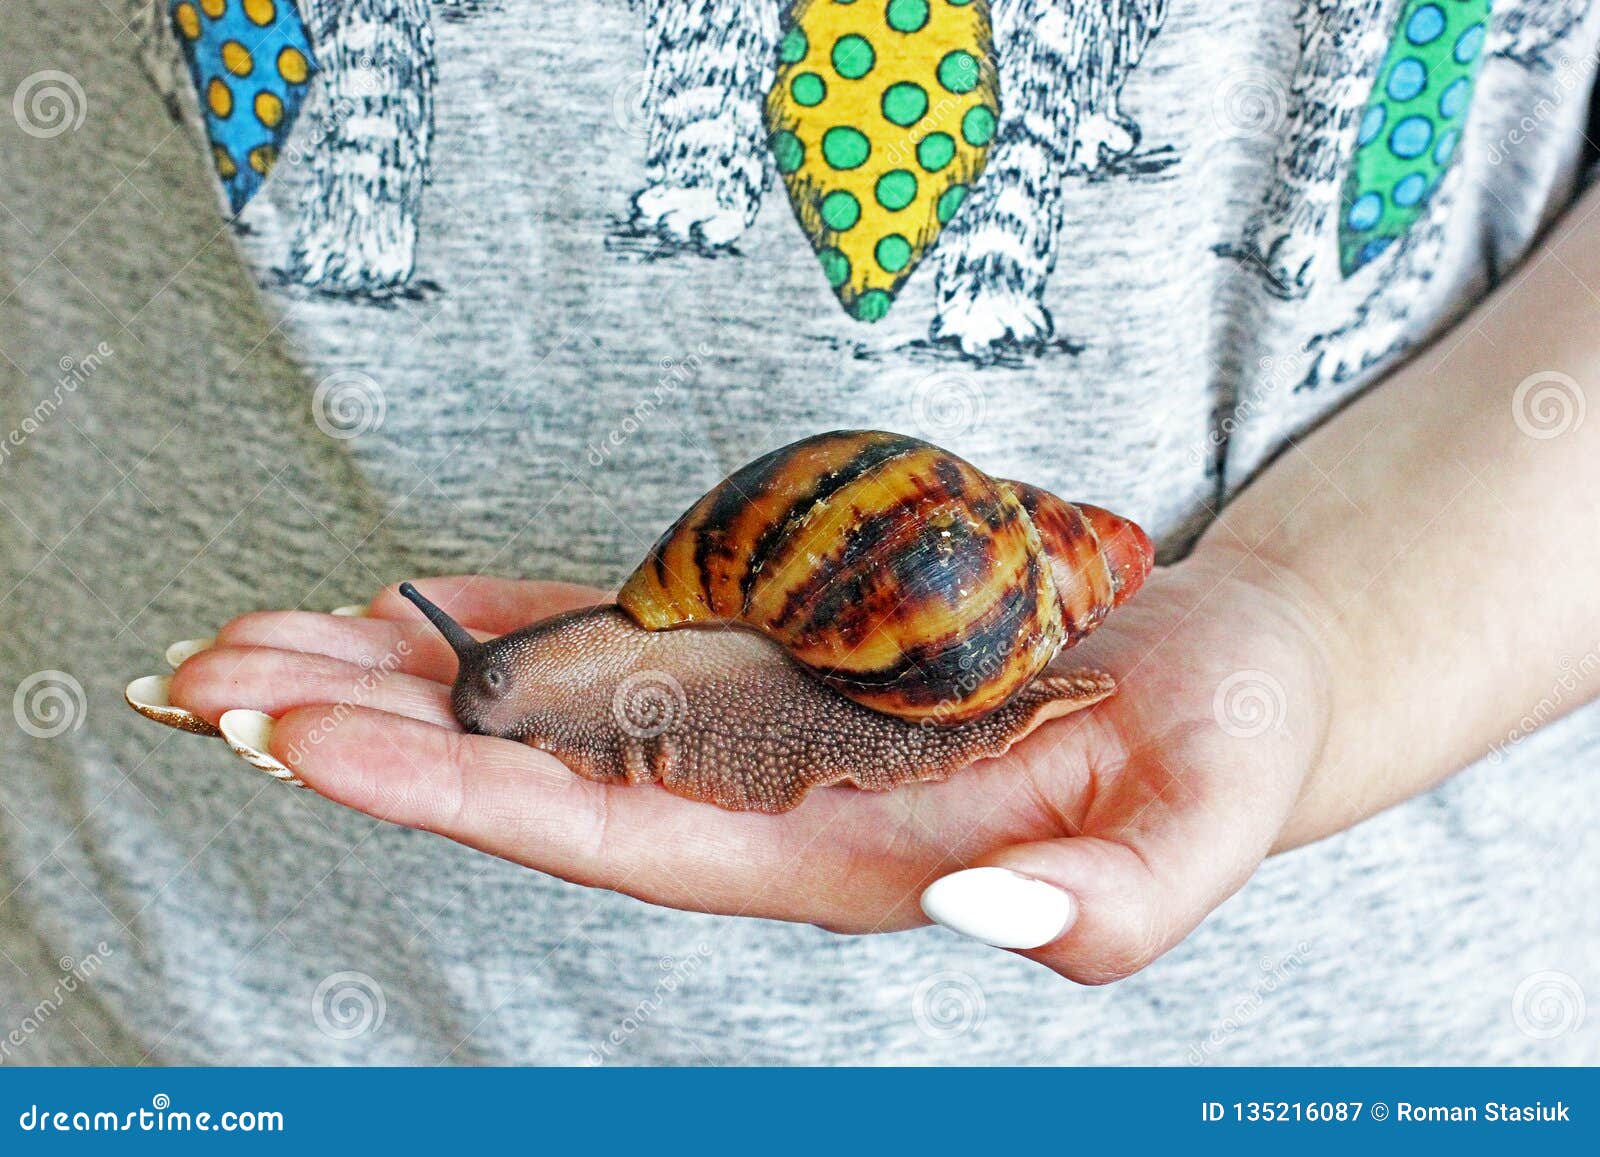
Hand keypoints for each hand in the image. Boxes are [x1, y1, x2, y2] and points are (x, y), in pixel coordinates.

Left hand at [149, 551, 1329, 983]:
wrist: (1218, 680)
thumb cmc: (1217, 747)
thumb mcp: (1202, 825)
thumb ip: (1114, 908)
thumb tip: (982, 921)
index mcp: (831, 857)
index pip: (610, 840)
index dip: (458, 799)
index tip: (316, 749)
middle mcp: (759, 799)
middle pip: (529, 777)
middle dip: (369, 736)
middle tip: (210, 680)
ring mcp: (756, 725)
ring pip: (545, 709)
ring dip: (398, 678)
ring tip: (253, 640)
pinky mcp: (772, 660)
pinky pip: (610, 641)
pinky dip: (496, 626)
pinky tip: (404, 610)